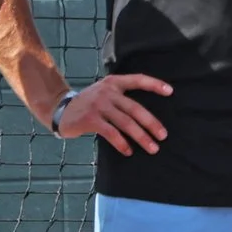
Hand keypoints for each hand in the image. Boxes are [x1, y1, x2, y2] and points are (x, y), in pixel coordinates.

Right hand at [56, 73, 171, 155]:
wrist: (61, 110)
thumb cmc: (89, 104)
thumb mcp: (104, 93)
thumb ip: (121, 97)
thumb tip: (147, 116)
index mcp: (114, 82)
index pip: (138, 80)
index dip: (154, 85)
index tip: (170, 92)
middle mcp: (107, 92)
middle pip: (135, 108)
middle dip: (151, 123)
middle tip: (163, 136)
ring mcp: (98, 105)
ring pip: (125, 123)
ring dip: (141, 137)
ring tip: (152, 148)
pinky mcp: (90, 119)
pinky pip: (111, 133)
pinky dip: (122, 143)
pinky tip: (129, 151)